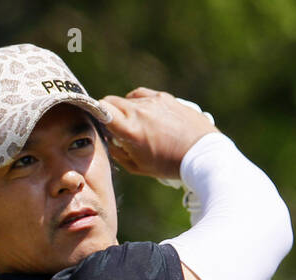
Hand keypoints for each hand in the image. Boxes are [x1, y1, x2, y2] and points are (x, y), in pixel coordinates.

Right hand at [97, 88, 217, 181]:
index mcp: (129, 128)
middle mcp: (139, 110)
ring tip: (133, 125)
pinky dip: (138, 103)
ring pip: (127, 99)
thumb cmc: (169, 164)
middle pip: (110, 101)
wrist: (202, 153)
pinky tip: (142, 114)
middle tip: (111, 128)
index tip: (93, 122)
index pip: (100, 109)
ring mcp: (153, 101)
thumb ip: (117, 152)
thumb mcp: (137, 166)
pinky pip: (143, 95)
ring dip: (124, 110)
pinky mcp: (165, 97)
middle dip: (106, 113)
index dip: (93, 114)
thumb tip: (109, 140)